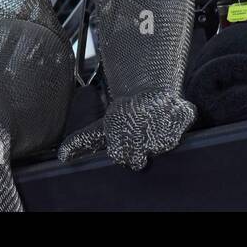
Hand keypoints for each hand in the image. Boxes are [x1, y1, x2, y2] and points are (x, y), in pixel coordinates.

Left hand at [57, 89, 195, 170]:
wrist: (147, 88)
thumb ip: (81, 141)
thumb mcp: (100, 126)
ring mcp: (163, 115)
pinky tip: (166, 120)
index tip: (123, 142)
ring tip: (150, 125)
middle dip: (138, 150)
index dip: (122, 152)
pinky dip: (175, 127)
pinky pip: (180, 132)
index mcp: (118, 122)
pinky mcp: (183, 112)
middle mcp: (140, 118)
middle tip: (137, 135)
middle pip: (140, 158)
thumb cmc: (123, 115)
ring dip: (156, 139)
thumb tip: (63, 157)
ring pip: (161, 147)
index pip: (121, 157)